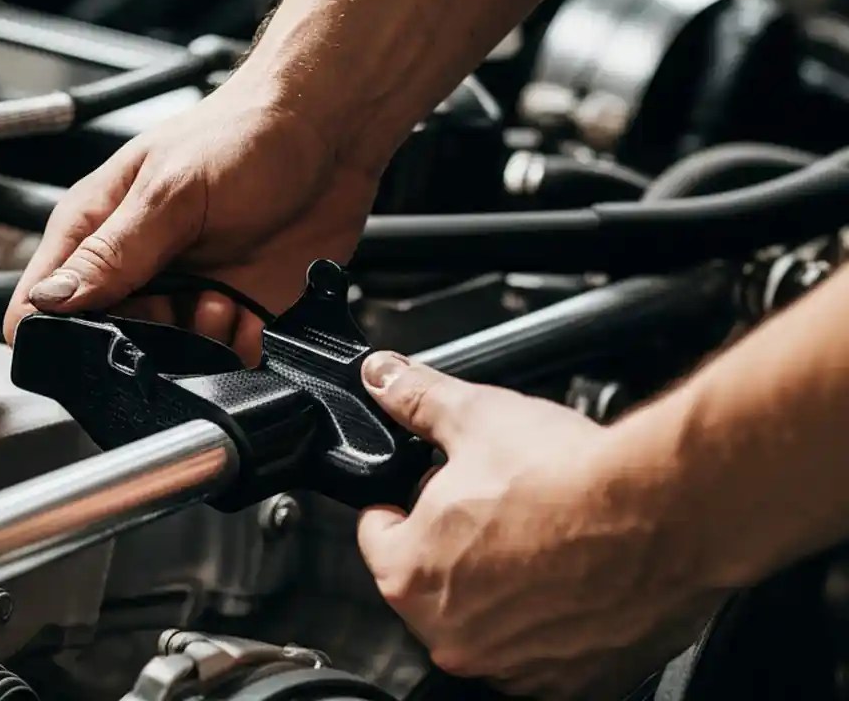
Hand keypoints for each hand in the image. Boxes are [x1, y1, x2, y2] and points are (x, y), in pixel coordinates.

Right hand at [1, 80, 378, 361]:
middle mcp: (136, 268)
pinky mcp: (234, 312)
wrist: (329, 132)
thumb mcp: (171, 191)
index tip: (102, 333)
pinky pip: (224, 360)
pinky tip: (252, 314)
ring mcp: (184, 293)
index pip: (40, 305)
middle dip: (144, 341)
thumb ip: (114, 252)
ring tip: (224, 302)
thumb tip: (51, 300)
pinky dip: (240, 349)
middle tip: (180, 306)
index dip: (56, 334)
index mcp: (96, 230)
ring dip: (199, 345)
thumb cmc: (244, 133)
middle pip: (107, 344)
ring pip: (168, 360)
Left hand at [356, 352, 724, 699]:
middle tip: (500, 509)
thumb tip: (383, 376)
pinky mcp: (567, 682)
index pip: (379, 535)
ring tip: (542, 540)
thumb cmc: (571, 477)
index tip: (434, 491)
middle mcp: (449, 636)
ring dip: (503, 588)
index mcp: (409, 574)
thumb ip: (415, 400)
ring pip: (485, 621)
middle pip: (431, 583)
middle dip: (454, 546)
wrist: (668, 513)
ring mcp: (510, 666)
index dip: (405, 503)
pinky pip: (540, 653)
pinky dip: (551, 623)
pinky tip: (575, 579)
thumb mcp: (476, 418)